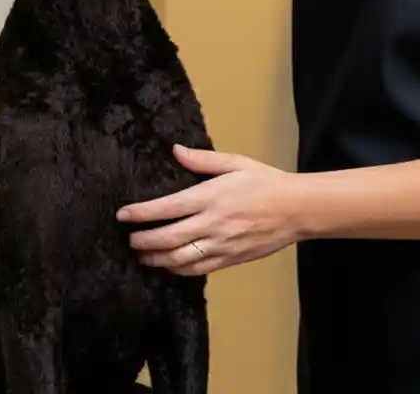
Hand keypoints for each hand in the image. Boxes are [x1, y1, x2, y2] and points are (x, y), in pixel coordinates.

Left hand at [117, 146, 306, 276]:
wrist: (296, 209)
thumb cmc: (266, 182)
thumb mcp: (236, 163)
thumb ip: (202, 160)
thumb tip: (175, 151)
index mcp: (211, 197)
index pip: (166, 208)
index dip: (140, 213)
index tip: (122, 214)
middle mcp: (212, 224)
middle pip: (167, 239)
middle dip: (142, 240)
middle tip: (129, 238)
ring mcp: (221, 245)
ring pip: (179, 259)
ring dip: (156, 258)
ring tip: (142, 255)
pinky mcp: (230, 259)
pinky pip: (198, 269)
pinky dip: (178, 270)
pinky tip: (168, 265)